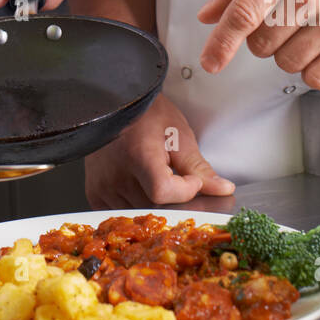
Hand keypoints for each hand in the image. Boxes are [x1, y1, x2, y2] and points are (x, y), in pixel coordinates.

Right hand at [84, 93, 234, 206]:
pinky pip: (122, 214)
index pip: (163, 192)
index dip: (184, 190)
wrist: (114, 105)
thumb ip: (199, 168)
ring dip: (157, 207)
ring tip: (158, 181)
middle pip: (156, 208)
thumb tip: (223, 190)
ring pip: (141, 214)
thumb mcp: (178, 135)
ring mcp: (103, 186)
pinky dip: (137, 207)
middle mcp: (116, 174)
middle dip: (178, 202)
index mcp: (138, 155)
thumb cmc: (147, 115)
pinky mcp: (95, 193)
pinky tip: (141, 190)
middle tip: (182, 184)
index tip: (192, 180)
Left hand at [197, 0, 319, 88]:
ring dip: (291, 54)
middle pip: (261, 44)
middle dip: (266, 40)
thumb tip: (207, 15)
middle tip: (292, 19)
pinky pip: (316, 78)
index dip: (221, 42)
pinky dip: (314, 70)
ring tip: (314, 28)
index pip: (243, 12)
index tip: (210, 62)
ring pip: (287, 64)